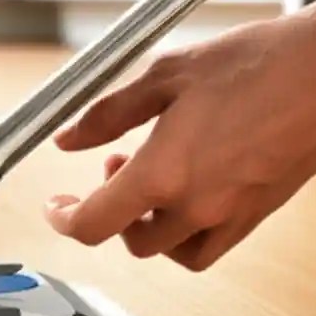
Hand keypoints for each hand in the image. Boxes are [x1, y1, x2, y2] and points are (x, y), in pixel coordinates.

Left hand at [45, 10, 315, 270]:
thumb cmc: (259, 64)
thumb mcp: (164, 75)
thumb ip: (108, 113)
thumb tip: (68, 138)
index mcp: (164, 174)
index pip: (93, 223)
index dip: (63, 219)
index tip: (56, 206)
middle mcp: (197, 206)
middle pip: (132, 241)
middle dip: (111, 212)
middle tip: (116, 167)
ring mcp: (233, 215)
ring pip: (172, 252)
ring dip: (149, 226)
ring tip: (154, 177)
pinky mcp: (259, 213)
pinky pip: (210, 246)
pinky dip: (187, 233)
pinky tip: (190, 190)